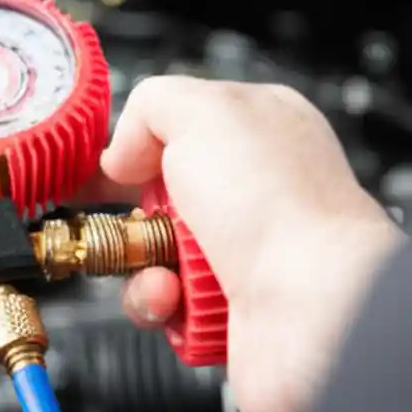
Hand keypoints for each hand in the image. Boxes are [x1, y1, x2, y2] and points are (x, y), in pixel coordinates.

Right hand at [97, 76, 404, 411]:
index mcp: (255, 130)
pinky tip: (176, 299)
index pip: (174, 127)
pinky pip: (160, 302)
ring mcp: (239, 252)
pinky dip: (156, 304)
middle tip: (130, 218)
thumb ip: (151, 104)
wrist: (311, 306)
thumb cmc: (279, 209)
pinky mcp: (224, 305)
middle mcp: (250, 191)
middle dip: (126, 214)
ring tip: (164, 270)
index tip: (100, 166)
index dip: (131, 147)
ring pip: (147, 254)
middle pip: (151, 197)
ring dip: (138, 265)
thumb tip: (123, 152)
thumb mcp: (203, 111)